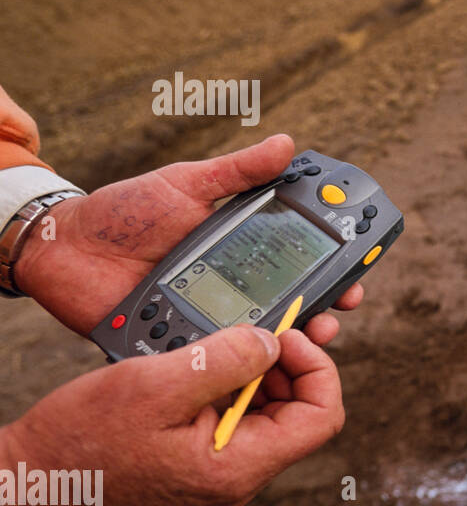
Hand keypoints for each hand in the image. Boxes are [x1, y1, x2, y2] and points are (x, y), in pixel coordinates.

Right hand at [0, 324, 343, 505]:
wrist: (32, 476)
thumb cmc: (82, 439)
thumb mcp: (158, 384)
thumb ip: (225, 360)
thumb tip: (273, 341)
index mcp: (239, 467)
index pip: (322, 417)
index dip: (318, 368)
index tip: (287, 334)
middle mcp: (239, 475)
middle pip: (301, 412)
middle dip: (289, 365)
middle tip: (261, 329)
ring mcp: (220, 470)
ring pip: (269, 412)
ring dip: (257, 371)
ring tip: (225, 342)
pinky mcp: (200, 460)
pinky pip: (236, 417)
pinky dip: (230, 384)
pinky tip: (201, 362)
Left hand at [13, 134, 361, 339]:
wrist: (65, 250)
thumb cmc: (123, 212)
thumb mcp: (185, 184)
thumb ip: (237, 171)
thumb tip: (288, 144)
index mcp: (243, 246)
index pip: (303, 254)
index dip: (338, 256)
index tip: (362, 254)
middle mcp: (237, 286)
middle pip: (299, 300)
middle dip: (332, 302)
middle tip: (346, 300)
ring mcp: (216, 317)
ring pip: (270, 335)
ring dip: (299, 336)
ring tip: (312, 331)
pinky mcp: (188, 344)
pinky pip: (223, 359)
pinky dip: (248, 361)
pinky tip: (265, 356)